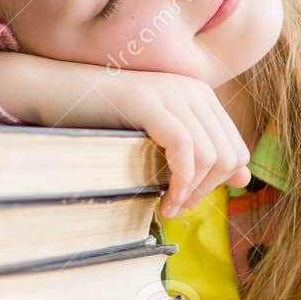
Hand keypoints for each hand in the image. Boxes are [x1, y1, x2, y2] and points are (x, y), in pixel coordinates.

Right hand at [0, 51, 250, 216]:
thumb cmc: (104, 119)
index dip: (218, 184)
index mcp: (201, 96)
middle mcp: (194, 90)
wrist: (56, 91)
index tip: (188, 202)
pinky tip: (165, 201)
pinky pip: (185, 151)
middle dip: (206, 192)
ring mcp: (173, 94)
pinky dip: (181, 183)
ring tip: (168, 209)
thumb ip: (201, 153)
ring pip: (210, 157)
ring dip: (193, 193)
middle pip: (227, 156)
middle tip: (176, 209)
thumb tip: (244, 177)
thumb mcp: (160, 137)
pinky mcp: (150, 103)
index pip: (235, 149)